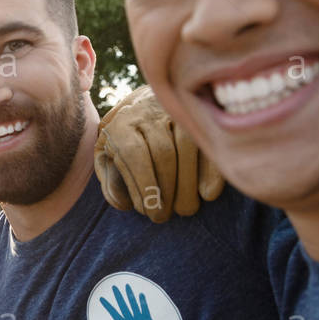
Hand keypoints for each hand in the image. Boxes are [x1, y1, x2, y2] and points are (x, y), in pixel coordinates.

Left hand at [94, 87, 224, 222]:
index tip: (150, 211)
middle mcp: (150, 114)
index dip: (143, 183)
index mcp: (122, 124)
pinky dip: (211, 170)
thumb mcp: (107, 155)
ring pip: (188, 146)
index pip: (133, 153)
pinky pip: (209, 142)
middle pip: (163, 152)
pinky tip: (208, 194)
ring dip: (188, 182)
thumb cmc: (125, 139)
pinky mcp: (201, 117)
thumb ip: (111, 179)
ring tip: (185, 209)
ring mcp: (178, 113)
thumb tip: (122, 204)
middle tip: (165, 216)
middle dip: (166, 188)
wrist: (145, 102)